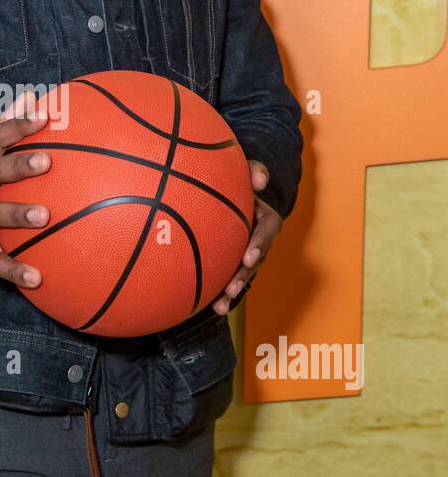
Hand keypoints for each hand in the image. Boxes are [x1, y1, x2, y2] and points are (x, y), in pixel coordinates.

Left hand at [211, 160, 281, 314]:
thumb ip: (254, 170)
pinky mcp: (231, 261)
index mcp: (265, 219)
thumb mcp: (245, 169)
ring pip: (242, 274)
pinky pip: (227, 277)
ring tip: (220, 305)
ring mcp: (245, 253)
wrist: (224, 192)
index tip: (248, 257)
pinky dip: (219, 293)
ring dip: (232, 291)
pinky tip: (209, 307)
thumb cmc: (235, 179)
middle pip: (254, 261)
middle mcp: (258, 239)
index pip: (266, 232)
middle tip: (233, 287)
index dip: (259, 245)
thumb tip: (260, 180)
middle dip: (244, 276)